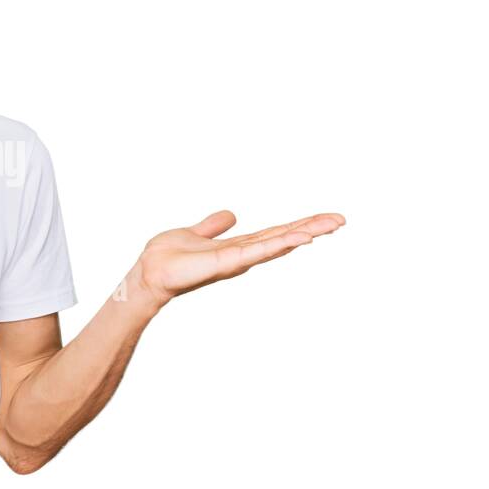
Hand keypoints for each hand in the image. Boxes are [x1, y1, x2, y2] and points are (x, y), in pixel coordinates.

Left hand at [130, 210, 344, 308]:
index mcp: (238, 247)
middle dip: (312, 229)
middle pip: (284, 238)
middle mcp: (243, 255)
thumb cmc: (166, 259)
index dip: (299, 226)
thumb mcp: (195, 233)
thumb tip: (230, 215)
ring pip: (278, 243)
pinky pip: (260, 250)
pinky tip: (302, 237)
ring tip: (332, 224)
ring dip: (305, 233)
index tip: (324, 219)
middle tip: (341, 219)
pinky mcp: (228, 262)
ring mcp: (238, 260)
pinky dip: (282, 244)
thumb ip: (213, 226)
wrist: (148, 274)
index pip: (275, 234)